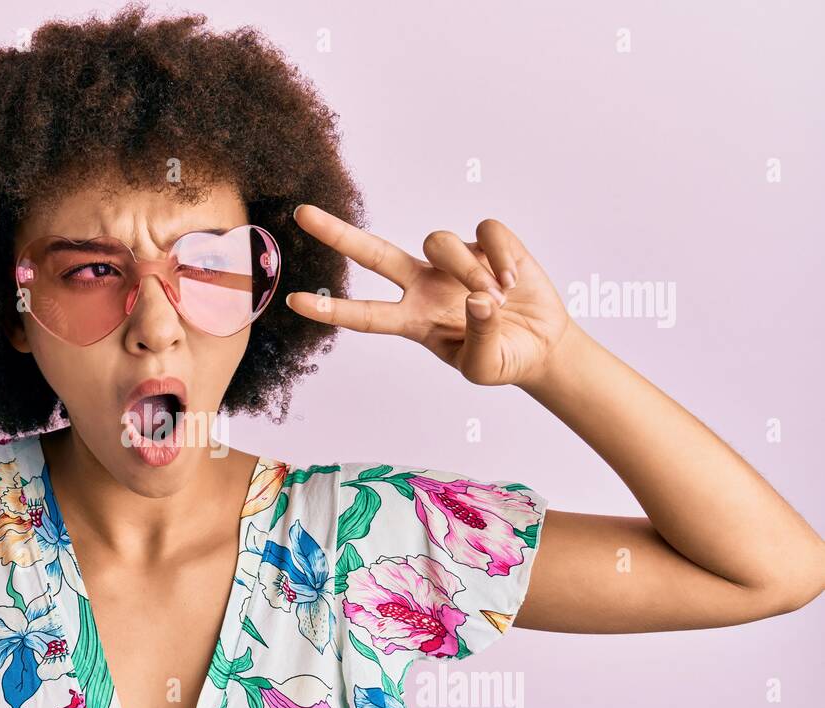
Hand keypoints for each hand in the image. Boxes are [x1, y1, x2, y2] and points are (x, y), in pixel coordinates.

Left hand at [286, 205, 571, 387]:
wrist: (541, 345)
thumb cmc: (502, 359)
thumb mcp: (484, 367)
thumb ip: (478, 339)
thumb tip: (477, 299)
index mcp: (413, 320)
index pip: (364, 315)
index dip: (330, 309)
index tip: (293, 301)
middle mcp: (423, 285)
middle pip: (372, 254)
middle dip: (336, 234)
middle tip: (301, 214)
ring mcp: (452, 261)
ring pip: (438, 242)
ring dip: (469, 270)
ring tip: (498, 297)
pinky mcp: (487, 243)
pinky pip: (485, 232)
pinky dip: (501, 255)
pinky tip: (514, 280)